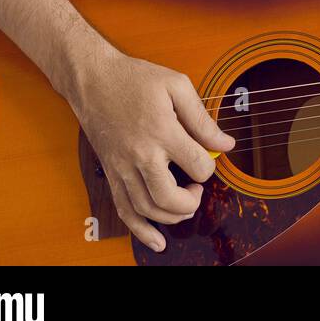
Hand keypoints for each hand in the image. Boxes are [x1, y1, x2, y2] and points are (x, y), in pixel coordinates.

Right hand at [65, 46, 235, 251]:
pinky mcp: (111, 174)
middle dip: (192, 200)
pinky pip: (124, 211)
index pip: (197, 164)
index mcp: (161, 131)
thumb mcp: (176, 86)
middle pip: (169, 197)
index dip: (210, 165)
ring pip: (148, 210)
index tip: (209, 155)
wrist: (93, 80)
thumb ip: (202, 118)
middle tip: (199, 187)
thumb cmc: (136, 79)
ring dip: (172, 216)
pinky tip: (157, 241)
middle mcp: (140, 155)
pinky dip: (141, 231)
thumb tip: (226, 144)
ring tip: (185, 202)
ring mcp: (122, 168)